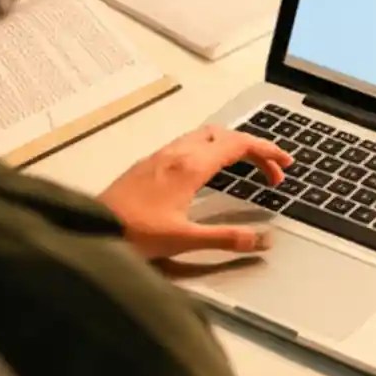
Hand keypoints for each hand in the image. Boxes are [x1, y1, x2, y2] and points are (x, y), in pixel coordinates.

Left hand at [100, 125, 292, 259]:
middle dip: (254, 148)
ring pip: (205, 136)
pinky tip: (209, 171)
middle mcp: (176, 154)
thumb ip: (226, 238)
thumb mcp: (185, 240)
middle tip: (272, 170)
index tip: (286, 163)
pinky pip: (188, 144)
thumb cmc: (132, 233)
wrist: (89, 227)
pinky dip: (210, 150)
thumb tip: (260, 240)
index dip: (268, 151)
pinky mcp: (148, 164)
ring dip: (231, 146)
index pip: (239, 145)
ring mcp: (160, 156)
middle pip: (225, 135)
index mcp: (190, 166)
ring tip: (247, 166)